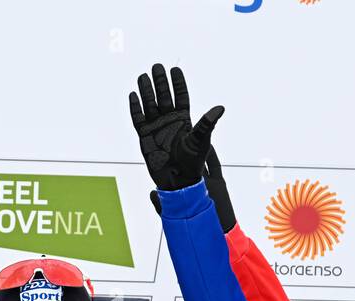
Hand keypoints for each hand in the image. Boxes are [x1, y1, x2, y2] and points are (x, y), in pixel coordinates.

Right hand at [130, 63, 223, 190]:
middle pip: (163, 96)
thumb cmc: (192, 162)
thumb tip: (220, 108)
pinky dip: (136, 107)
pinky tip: (133, 95)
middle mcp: (169, 120)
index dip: (178, 83)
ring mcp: (156, 127)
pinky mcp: (144, 136)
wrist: (178, 180)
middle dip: (160, 82)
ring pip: (150, 104)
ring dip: (147, 90)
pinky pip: (138, 118)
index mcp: (184, 119)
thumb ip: (207, 123)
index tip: (175, 69)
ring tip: (143, 76)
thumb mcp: (201, 140)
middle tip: (157, 67)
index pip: (181, 96)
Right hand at [149, 146, 237, 231]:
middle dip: (180, 155)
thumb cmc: (198, 226)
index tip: (163, 153)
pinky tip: (208, 144)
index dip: (170, 164)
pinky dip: (211, 154)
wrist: (224, 234)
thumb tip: (152, 192)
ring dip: (195, 151)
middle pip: (186, 165)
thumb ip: (162, 205)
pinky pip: (214, 164)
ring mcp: (209, 183)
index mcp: (184, 192)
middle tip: (174, 141)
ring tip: (189, 137)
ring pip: (200, 162)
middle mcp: (196, 185)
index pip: (174, 173)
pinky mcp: (220, 183)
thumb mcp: (176, 217)